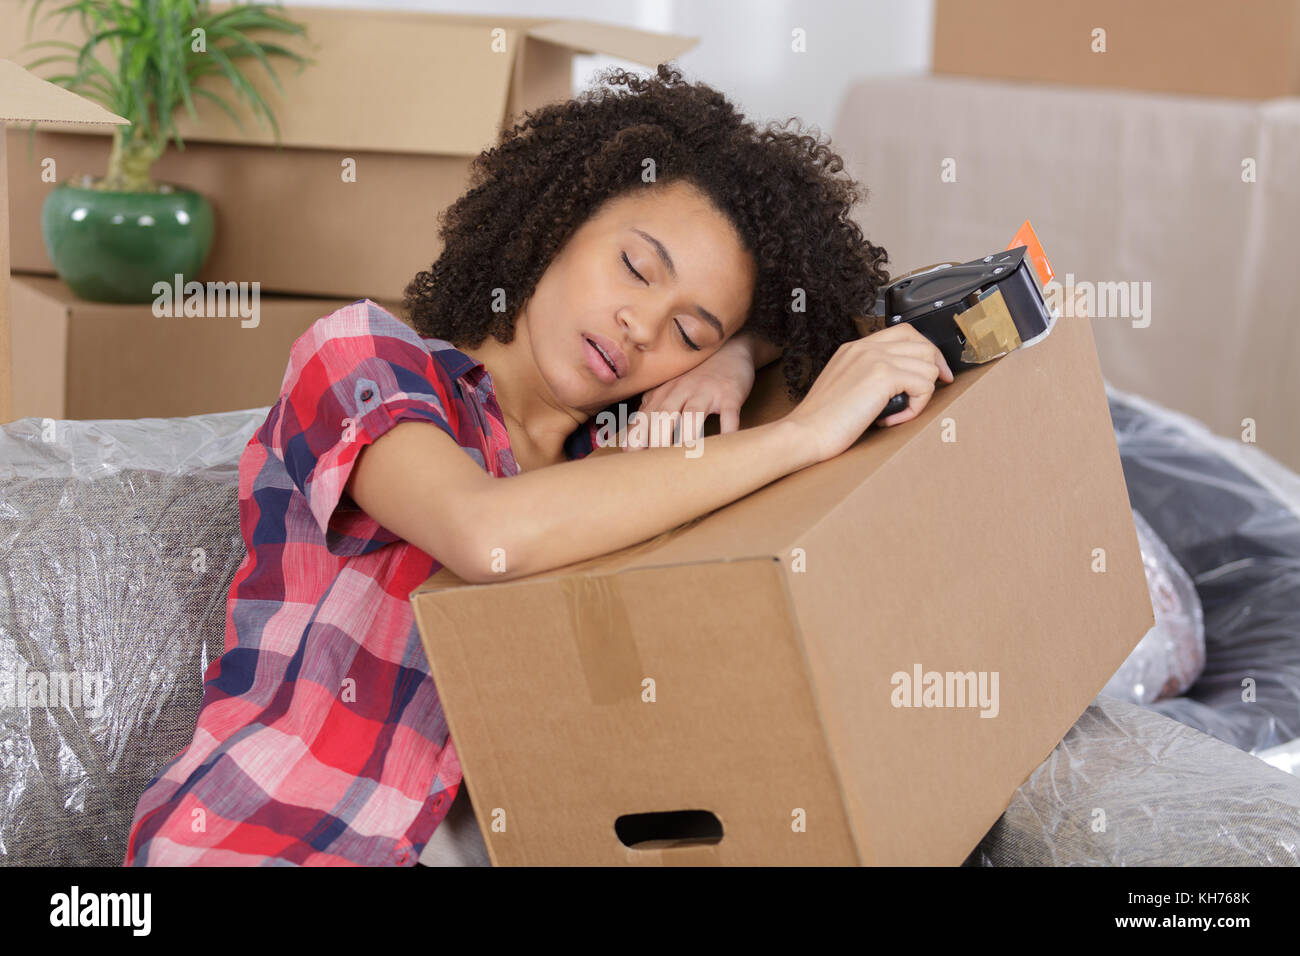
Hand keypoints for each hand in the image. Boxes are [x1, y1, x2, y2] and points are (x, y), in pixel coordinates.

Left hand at [625, 334, 757, 449]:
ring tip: (687, 459)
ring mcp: (706, 391)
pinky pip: (729, 412)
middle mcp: (681, 391)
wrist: (731, 349)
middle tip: (659, 466)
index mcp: (663, 394)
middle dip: (659, 440)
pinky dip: (728, 429)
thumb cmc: (696, 378)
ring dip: (688, 436)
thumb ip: (650, 411)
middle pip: (665, 416)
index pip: (645, 418)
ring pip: (693, 414)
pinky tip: (726, 444)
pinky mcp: (730, 394)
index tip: (633, 460)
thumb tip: (628, 442)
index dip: (637, 439)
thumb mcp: (669, 390)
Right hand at [781, 324, 953, 464]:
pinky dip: (915, 407)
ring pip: (928, 366)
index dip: (923, 352)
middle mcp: (866, 347)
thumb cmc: (820, 420)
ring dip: (921, 394)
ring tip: (899, 412)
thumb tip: (898, 384)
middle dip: (934, 370)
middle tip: (929, 392)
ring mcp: (875, 358)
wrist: (805, 432)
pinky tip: (892, 417)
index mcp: (855, 348)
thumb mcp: (843, 386)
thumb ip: (867, 376)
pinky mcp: (883, 376)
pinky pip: (923, 386)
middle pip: (922, 344)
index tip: (930, 374)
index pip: (903, 333)